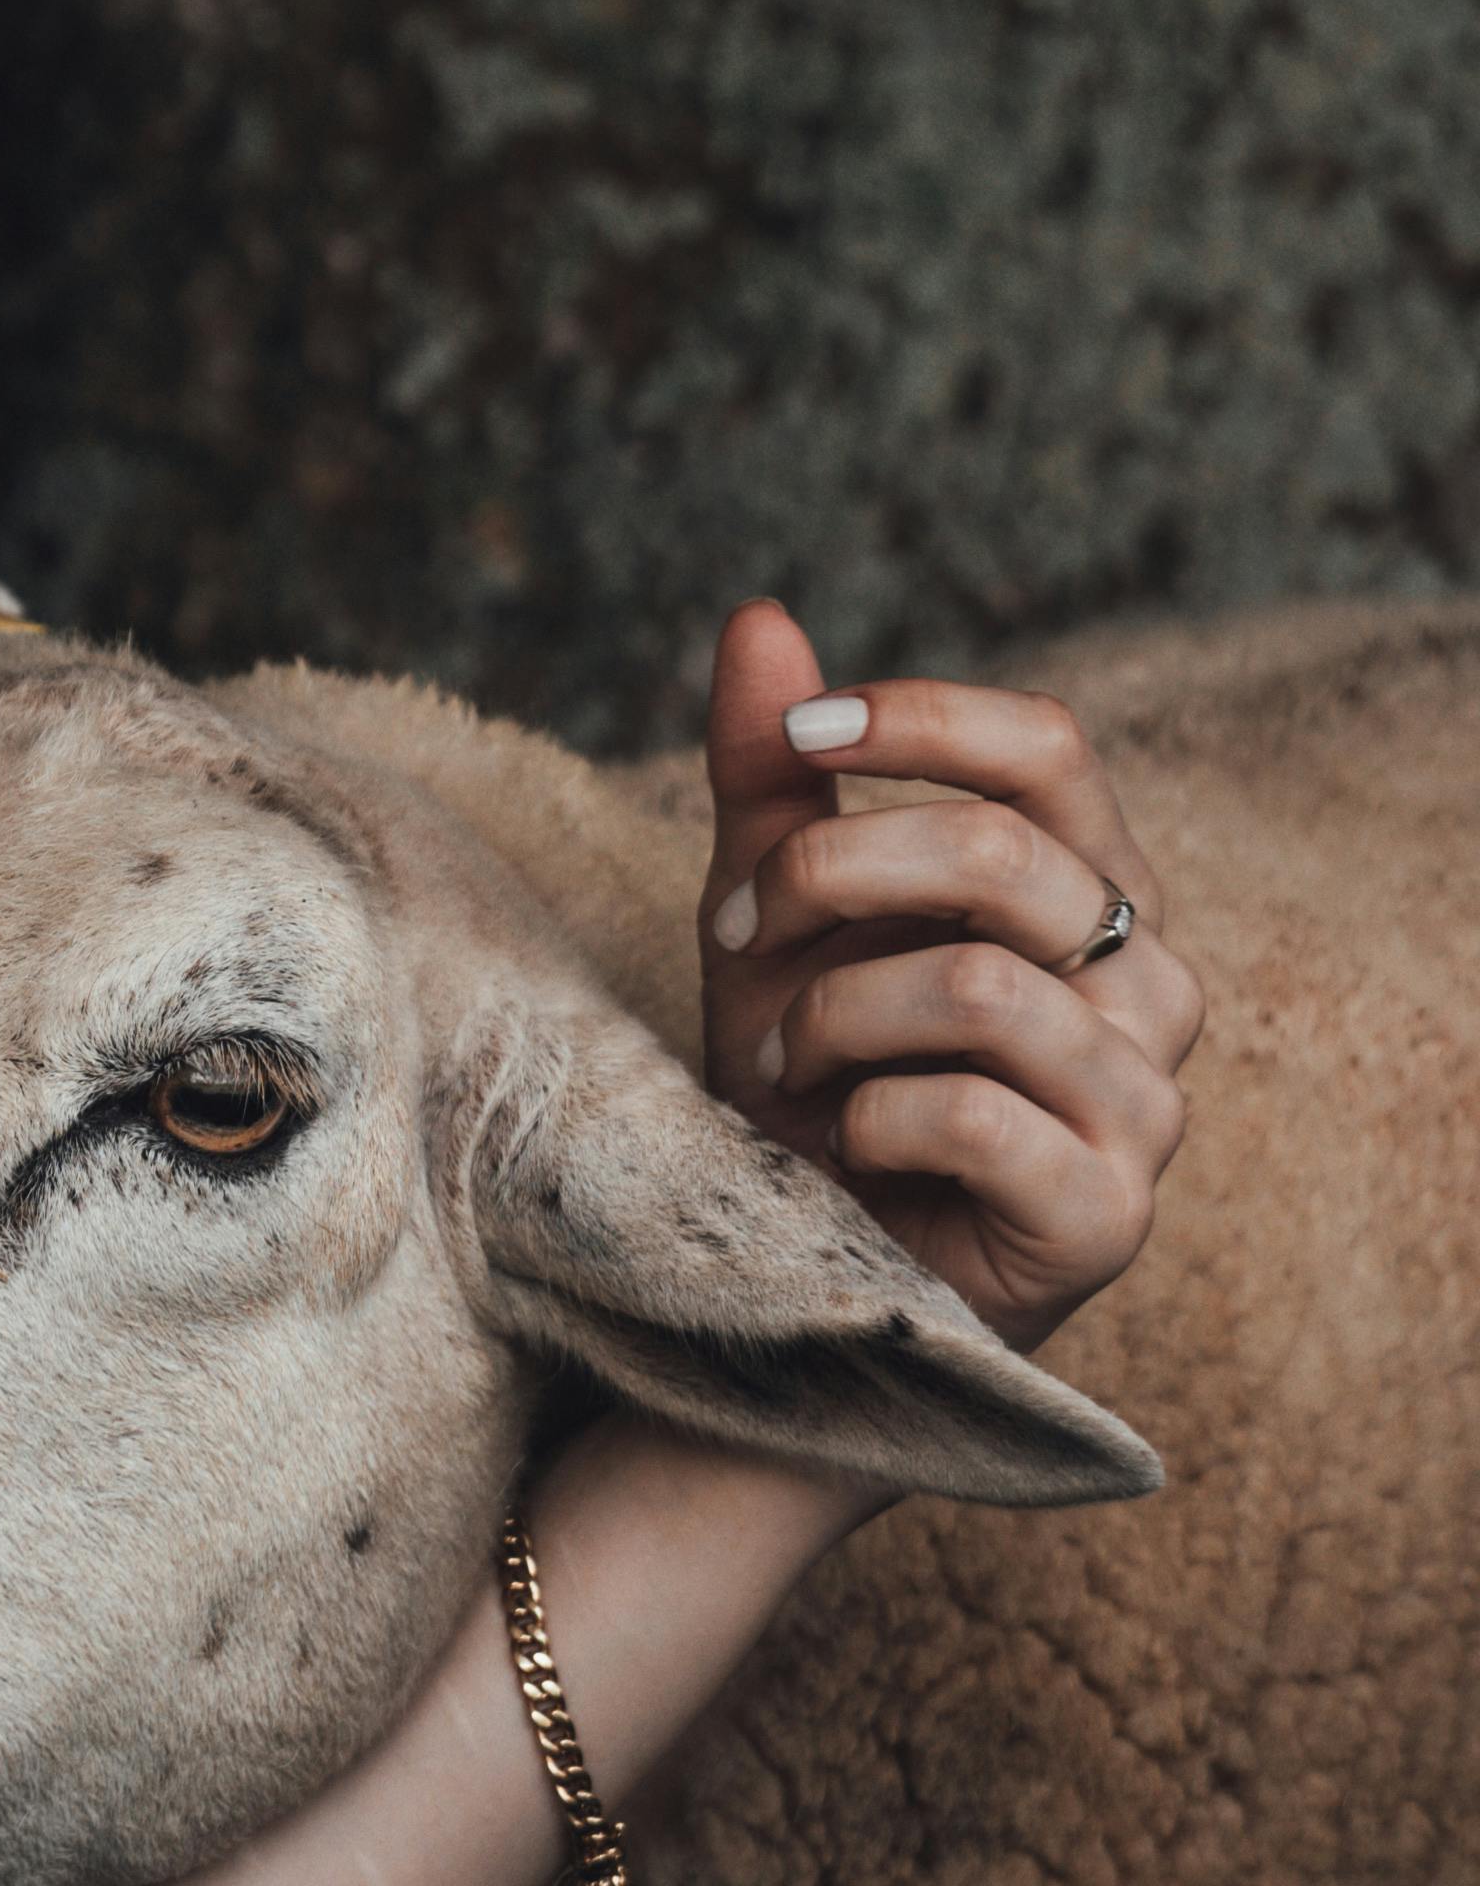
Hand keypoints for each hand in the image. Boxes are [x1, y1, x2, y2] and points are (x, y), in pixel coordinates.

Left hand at [699, 599, 1202, 1353]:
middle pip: (997, 855)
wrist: (800, 1267)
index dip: (922, 717)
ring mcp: (1146, 1101)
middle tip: (737, 945)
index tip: (797, 732)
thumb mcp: (770, 921)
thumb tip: (758, 618)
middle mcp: (1148, 980)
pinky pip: (970, 1114)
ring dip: (828, 1018)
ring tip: (785, 1067)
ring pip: (971, 987)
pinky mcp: (1108, 1212)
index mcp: (1089, 890)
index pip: (1050, 748)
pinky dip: (865, 1117)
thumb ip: (773, 781)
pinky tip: (844, 1146)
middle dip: (823, 885)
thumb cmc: (808, 1085)